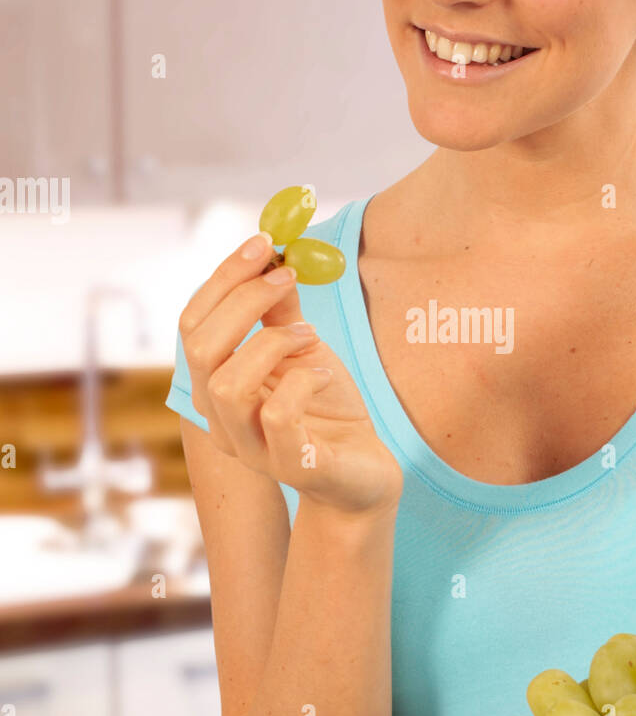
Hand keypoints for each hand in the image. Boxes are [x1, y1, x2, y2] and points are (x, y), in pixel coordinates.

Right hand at [179, 231, 402, 514]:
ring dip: (273, 344)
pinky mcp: (291, 466)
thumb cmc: (326, 410)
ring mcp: (252, 447)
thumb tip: (274, 256)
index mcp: (214, 385)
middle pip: (200, 348)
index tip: (263, 243)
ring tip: (311, 337)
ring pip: (227, 385)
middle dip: (243, 300)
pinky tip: (325, 374)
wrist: (364, 473)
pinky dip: (304, 382)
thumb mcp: (302, 350)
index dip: (222, 279)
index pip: (192, 324)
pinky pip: (279, 418)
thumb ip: (280, 311)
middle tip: (289, 277)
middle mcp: (221, 419)